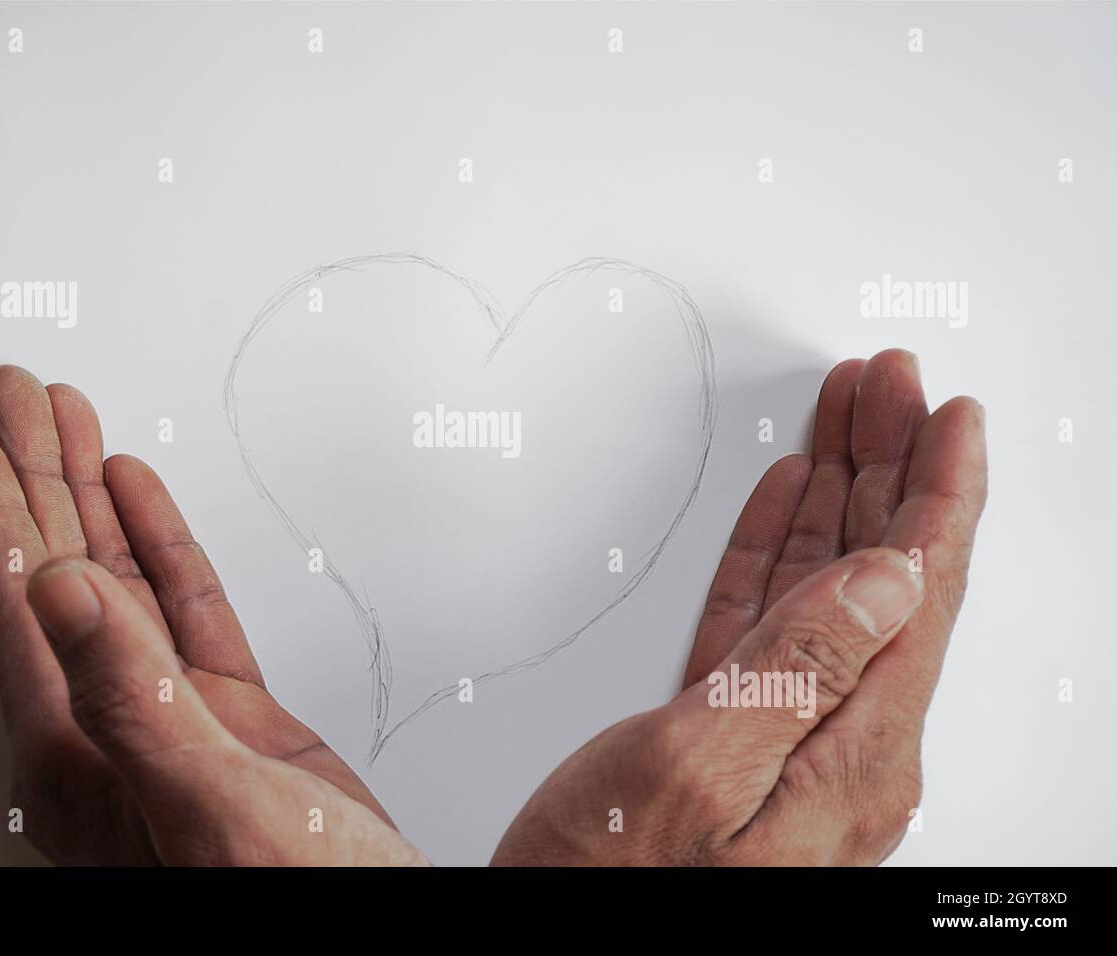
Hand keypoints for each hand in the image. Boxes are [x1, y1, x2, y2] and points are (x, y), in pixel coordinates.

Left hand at [0, 366, 425, 864]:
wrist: (365, 917)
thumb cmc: (284, 899)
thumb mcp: (204, 804)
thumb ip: (131, 699)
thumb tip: (62, 590)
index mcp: (79, 752)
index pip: (21, 603)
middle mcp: (111, 727)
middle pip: (59, 571)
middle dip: (38, 477)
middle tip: (19, 397)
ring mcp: (173, 718)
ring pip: (119, 580)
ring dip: (92, 498)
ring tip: (73, 426)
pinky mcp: (234, 718)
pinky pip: (186, 611)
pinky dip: (164, 548)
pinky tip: (142, 500)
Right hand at [492, 349, 986, 864]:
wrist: (557, 947)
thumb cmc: (609, 885)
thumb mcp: (696, 768)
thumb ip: (800, 667)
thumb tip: (887, 578)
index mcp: (852, 755)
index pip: (921, 591)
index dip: (941, 492)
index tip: (948, 413)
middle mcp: (840, 748)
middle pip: (885, 576)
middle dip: (891, 469)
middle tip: (886, 386)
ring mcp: (791, 742)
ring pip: (829, 589)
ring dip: (840, 499)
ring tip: (846, 422)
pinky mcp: (734, 738)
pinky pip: (773, 624)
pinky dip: (779, 555)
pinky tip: (788, 506)